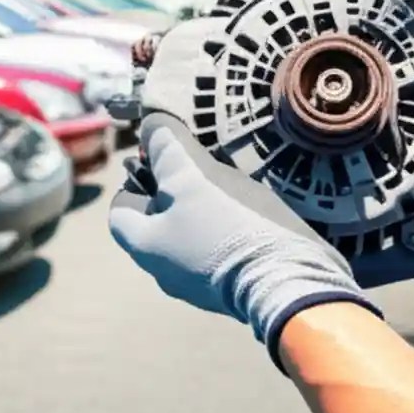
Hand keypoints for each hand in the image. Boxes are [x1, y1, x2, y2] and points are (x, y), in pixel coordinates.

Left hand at [109, 113, 380, 368]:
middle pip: (160, 222)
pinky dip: (230, 230)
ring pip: (193, 235)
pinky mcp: (236, 288)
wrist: (292, 283)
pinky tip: (254, 213)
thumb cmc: (232, 227)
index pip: (121, 210)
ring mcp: (203, 285)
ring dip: (206, 210)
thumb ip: (166, 148)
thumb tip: (150, 124)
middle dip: (176, 191)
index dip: (136, 179)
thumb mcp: (192, 177)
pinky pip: (223, 251)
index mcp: (147, 249)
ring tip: (232, 185)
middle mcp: (168, 273)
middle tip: (202, 165)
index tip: (161, 158)